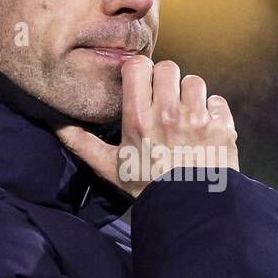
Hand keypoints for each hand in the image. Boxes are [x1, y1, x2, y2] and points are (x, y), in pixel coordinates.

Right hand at [55, 57, 239, 200]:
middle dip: (165, 81)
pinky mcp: (222, 127)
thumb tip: (55, 124)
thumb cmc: (147, 187)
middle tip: (164, 101)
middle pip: (168, 68)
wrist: (189, 211)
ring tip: (185, 117)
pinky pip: (217, 102)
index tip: (141, 84)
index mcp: (138, 120)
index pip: (138, 66)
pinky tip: (204, 131)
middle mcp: (168, 115)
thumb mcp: (110, 167)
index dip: (140, 71)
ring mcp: (197, 120)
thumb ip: (82, 144)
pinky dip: (213, 112)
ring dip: (190, 96)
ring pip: (194, 82)